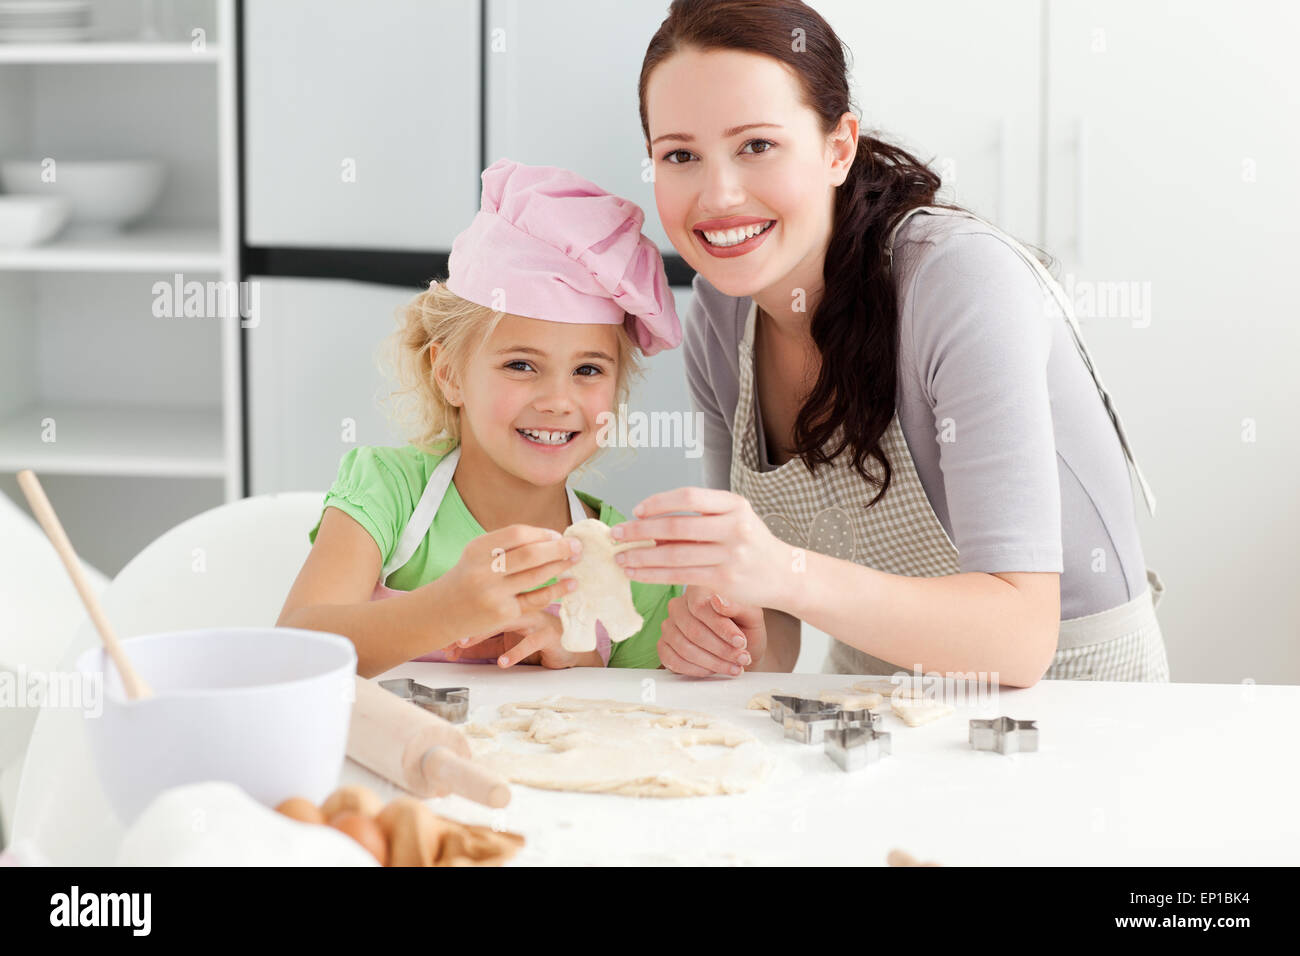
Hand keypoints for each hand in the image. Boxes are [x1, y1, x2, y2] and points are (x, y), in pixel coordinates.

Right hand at [432, 524, 579, 649]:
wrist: (440, 613)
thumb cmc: (467, 578)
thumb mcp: (478, 554)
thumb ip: (508, 545)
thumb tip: (551, 538)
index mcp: (477, 549)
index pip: (517, 533)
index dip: (542, 533)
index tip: (557, 535)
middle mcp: (483, 571)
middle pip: (531, 554)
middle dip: (559, 548)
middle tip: (577, 546)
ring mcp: (493, 594)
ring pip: (536, 576)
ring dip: (561, 567)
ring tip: (576, 560)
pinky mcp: (503, 614)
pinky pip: (536, 599)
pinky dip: (557, 590)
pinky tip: (571, 584)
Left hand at [449, 608, 592, 668]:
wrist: (569, 649)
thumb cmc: (534, 642)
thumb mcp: (504, 643)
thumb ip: (482, 646)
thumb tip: (452, 651)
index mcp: (510, 604)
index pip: (482, 607)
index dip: (461, 619)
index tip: (440, 632)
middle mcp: (521, 607)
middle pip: (490, 610)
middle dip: (466, 623)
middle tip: (446, 635)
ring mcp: (535, 619)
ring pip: (507, 621)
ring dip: (483, 633)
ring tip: (464, 643)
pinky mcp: (548, 634)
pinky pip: (529, 643)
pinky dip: (514, 653)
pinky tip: (502, 662)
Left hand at [611, 487, 792, 609]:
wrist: (785, 573)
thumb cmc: (752, 544)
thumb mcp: (733, 521)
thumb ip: (697, 522)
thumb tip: (650, 530)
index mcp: (735, 505)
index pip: (689, 497)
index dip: (659, 503)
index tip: (636, 510)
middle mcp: (734, 527)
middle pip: (676, 527)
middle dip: (640, 531)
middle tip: (616, 534)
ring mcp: (731, 555)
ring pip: (674, 555)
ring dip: (641, 557)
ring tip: (620, 558)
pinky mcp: (724, 580)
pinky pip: (680, 576)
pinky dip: (653, 574)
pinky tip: (636, 573)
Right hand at [658, 586, 766, 676]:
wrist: (739, 648)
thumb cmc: (744, 627)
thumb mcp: (751, 615)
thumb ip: (737, 606)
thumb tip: (719, 601)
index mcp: (697, 590)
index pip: (701, 606)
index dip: (721, 627)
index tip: (740, 642)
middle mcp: (678, 606)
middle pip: (693, 631)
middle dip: (721, 649)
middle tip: (741, 658)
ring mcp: (668, 626)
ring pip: (684, 648)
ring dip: (713, 662)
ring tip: (734, 667)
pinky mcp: (664, 646)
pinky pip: (674, 661)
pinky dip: (698, 670)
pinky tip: (714, 670)